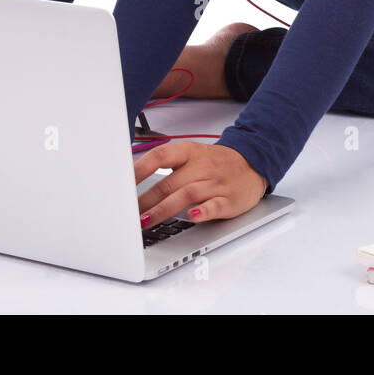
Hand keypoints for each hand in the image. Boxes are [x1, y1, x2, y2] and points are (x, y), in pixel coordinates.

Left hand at [134, 142, 267, 227]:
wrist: (254, 163)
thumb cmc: (216, 164)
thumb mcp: (192, 157)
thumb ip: (166, 167)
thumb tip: (129, 184)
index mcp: (190, 152)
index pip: (160, 156)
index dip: (138, 169)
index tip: (120, 184)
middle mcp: (203, 166)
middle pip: (169, 182)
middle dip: (145, 200)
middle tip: (125, 214)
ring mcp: (217, 183)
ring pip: (187, 195)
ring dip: (163, 210)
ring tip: (145, 222)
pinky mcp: (230, 200)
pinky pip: (214, 206)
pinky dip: (202, 212)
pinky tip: (191, 218)